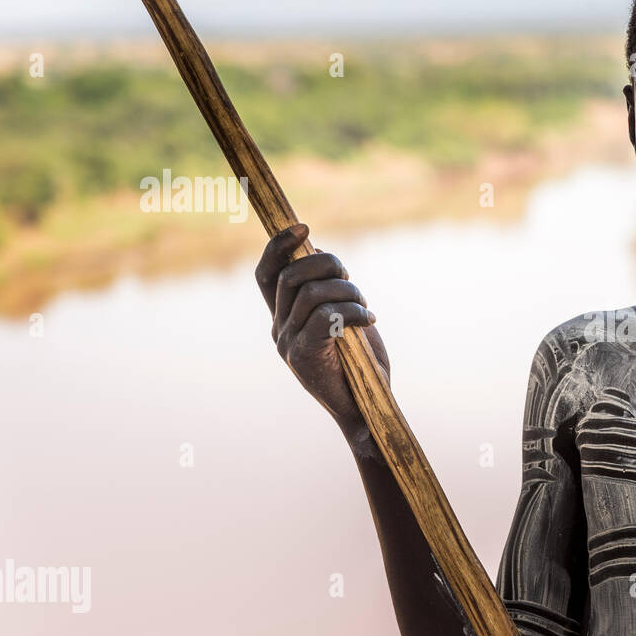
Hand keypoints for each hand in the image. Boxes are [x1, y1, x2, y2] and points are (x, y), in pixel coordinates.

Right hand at [255, 224, 389, 431]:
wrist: (367, 408)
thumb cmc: (360, 363)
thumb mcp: (342, 319)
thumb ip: (328, 290)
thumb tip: (319, 251)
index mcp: (283, 318)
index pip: (266, 273)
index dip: (278, 246)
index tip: (303, 227)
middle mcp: (279, 329)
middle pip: (292, 275)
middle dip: (329, 265)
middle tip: (353, 281)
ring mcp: (288, 344)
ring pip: (312, 293)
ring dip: (348, 292)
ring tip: (366, 308)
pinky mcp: (305, 356)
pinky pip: (326, 316)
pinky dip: (353, 311)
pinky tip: (369, 321)